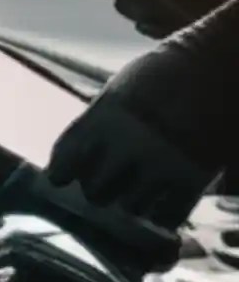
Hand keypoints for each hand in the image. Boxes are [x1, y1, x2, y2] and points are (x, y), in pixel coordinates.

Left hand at [47, 44, 222, 227]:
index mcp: (105, 115)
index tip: (63, 177)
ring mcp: (164, 161)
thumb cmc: (164, 77)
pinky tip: (163, 199)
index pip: (64, 160)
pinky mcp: (196, 176)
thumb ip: (96, 125)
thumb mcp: (120, 91)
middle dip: (98, 189)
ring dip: (133, 202)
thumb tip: (71, 165)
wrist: (220, 64)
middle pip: (95, 192)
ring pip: (130, 207)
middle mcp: (130, 140)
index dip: (62, 172)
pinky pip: (167, 216)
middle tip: (108, 183)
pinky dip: (162, 214)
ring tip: (141, 186)